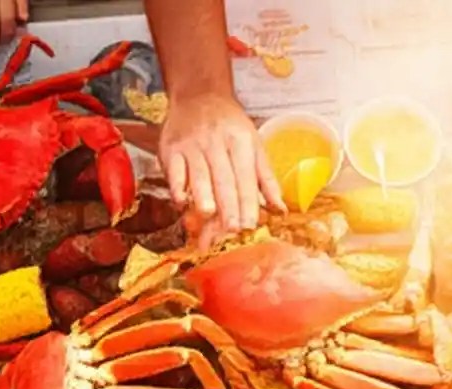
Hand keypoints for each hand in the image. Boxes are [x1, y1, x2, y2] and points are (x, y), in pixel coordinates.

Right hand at [159, 92, 282, 238]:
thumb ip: (266, 179)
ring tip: (208, 215)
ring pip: (198, 174)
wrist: (199, 96)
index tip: (250, 225)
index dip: (248, 202)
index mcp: (241, 142)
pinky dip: (177, 186)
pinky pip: (173, 170)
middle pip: (223, 178)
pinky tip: (181, 202)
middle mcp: (217, 142)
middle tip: (232, 229)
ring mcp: (192, 145)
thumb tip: (280, 210)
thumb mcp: (254, 145)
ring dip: (203, 195)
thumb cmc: (230, 125)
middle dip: (228, 205)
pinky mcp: (171, 148)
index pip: (245, 177)